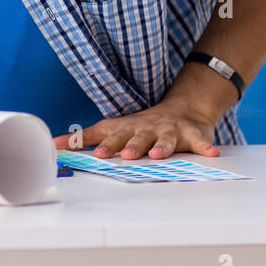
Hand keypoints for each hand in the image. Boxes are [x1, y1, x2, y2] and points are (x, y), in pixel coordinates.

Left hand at [53, 100, 220, 159]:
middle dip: (130, 146)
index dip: (102, 144)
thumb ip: (84, 137)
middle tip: (124, 155)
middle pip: (137, 138)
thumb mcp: (112, 126)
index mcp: (127, 129)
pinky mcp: (192, 135)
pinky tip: (212, 154)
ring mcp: (170, 132)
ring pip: (165, 141)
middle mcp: (147, 129)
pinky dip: (206, 147)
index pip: (111, 135)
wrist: (182, 108)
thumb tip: (53, 144)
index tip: (93, 153)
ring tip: (157, 156)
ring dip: (161, 148)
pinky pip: (201, 143)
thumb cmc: (141, 124)